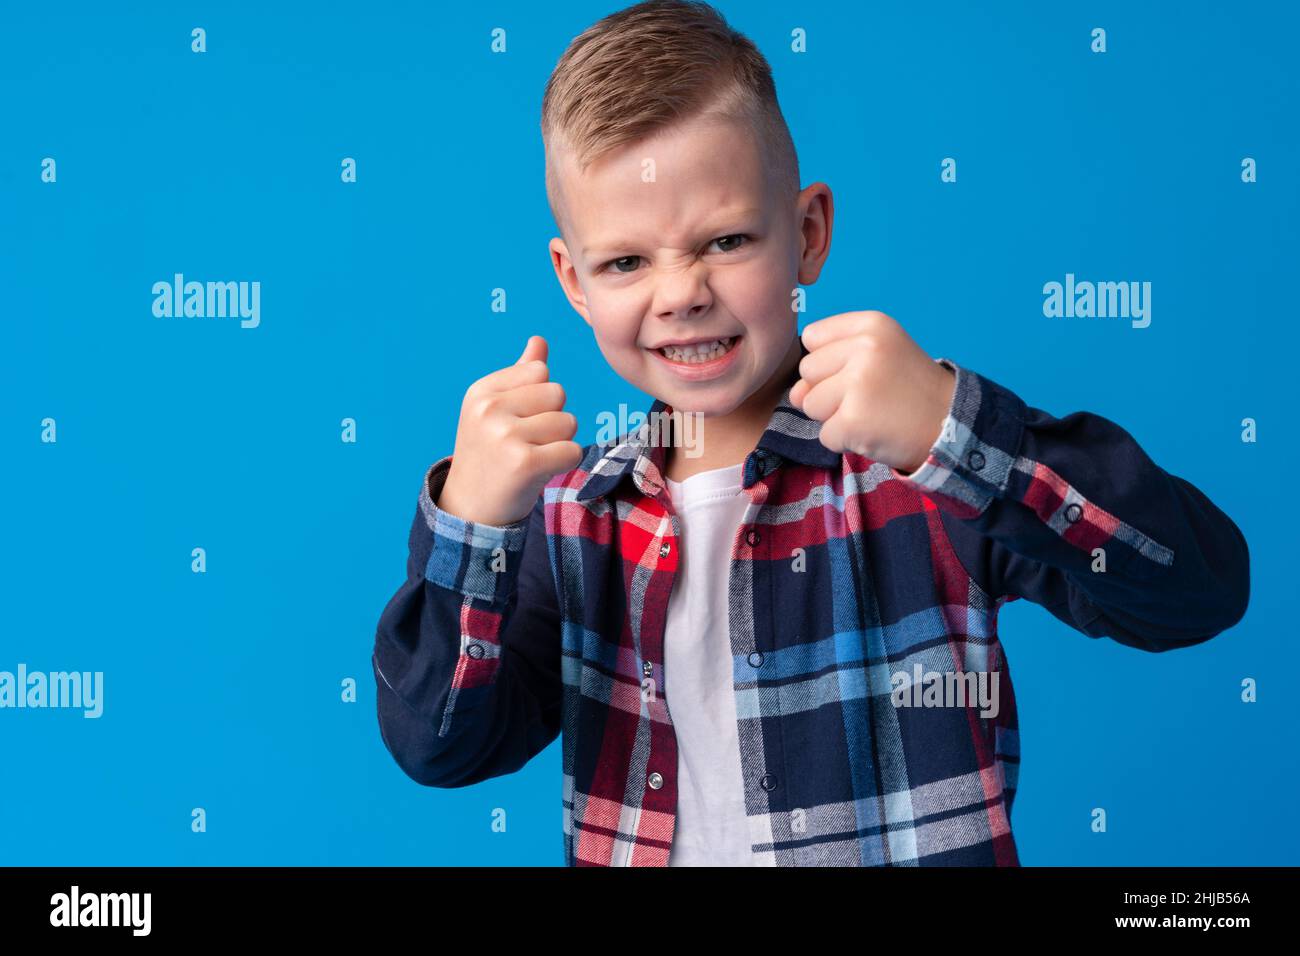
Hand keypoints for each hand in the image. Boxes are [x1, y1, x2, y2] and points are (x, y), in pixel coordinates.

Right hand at [438, 335, 583, 525]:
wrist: (471, 510)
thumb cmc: (490, 455)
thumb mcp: (496, 410)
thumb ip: (520, 374)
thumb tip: (539, 340)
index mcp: (482, 391)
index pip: (540, 371)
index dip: (540, 398)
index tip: (517, 423)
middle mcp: (489, 409)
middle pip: (558, 393)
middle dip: (553, 419)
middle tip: (526, 444)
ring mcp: (505, 435)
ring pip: (568, 422)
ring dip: (559, 443)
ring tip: (531, 458)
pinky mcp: (524, 463)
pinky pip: (572, 451)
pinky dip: (565, 464)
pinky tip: (540, 473)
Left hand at [788, 311, 954, 473]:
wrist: (950, 425)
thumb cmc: (907, 389)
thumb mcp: (877, 355)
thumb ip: (829, 362)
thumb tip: (795, 394)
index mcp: (871, 325)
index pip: (812, 337)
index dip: (828, 360)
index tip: (858, 369)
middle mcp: (865, 349)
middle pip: (807, 371)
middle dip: (828, 390)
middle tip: (868, 396)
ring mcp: (858, 384)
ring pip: (810, 404)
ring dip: (834, 417)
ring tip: (870, 413)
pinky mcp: (853, 420)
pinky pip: (825, 435)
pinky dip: (844, 441)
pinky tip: (873, 432)